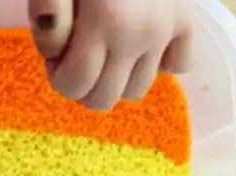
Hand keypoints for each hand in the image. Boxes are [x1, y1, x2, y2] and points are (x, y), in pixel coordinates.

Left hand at [30, 0, 194, 111]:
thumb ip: (47, 16)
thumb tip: (55, 54)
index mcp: (105, 22)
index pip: (73, 86)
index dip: (58, 75)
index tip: (57, 53)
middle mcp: (140, 34)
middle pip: (104, 98)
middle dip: (83, 82)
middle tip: (78, 51)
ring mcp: (168, 30)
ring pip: (138, 90)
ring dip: (117, 77)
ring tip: (107, 45)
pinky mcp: (188, 20)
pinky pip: (179, 66)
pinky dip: (158, 63)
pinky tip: (141, 44)